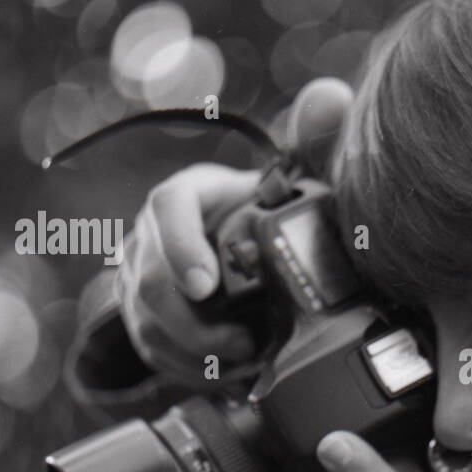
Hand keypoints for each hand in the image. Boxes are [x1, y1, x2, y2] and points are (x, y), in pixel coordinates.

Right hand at [116, 77, 353, 378]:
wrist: (244, 253)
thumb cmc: (272, 215)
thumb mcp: (298, 181)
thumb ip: (316, 142)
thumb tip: (332, 95)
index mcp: (185, 196)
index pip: (167, 208)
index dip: (182, 247)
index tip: (209, 286)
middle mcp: (149, 237)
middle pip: (149, 282)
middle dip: (196, 323)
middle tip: (247, 343)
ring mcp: (139, 282)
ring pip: (148, 325)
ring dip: (197, 353)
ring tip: (247, 360)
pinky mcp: (144, 323)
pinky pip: (155, 355)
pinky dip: (194, 372)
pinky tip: (230, 376)